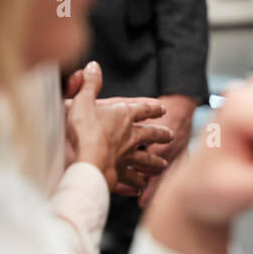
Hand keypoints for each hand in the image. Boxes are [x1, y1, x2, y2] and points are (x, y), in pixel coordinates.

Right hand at [63, 63, 175, 192]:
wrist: (86, 160)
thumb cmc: (83, 130)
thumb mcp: (82, 100)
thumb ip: (88, 84)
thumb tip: (93, 66)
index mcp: (124, 116)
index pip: (144, 109)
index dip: (153, 107)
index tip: (162, 108)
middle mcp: (131, 136)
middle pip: (152, 134)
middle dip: (161, 134)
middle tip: (170, 135)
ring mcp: (128, 156)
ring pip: (146, 159)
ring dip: (155, 162)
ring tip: (163, 165)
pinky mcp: (120, 174)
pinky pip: (132, 179)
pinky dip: (137, 184)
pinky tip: (142, 188)